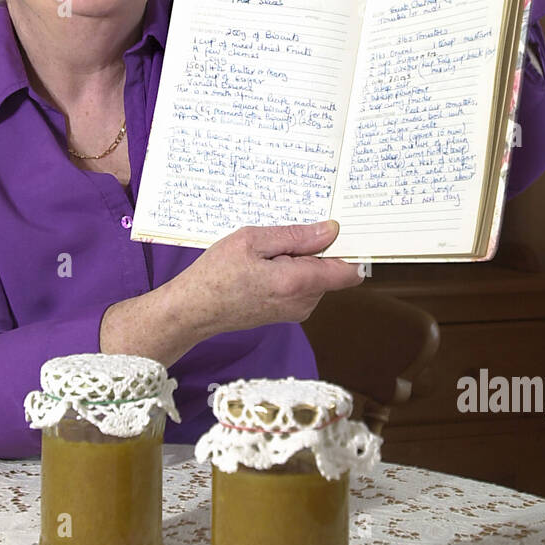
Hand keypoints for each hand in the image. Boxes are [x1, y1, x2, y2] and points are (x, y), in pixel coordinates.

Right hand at [174, 219, 363, 342]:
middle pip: (331, 270)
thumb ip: (296, 236)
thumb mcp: (252, 240)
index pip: (348, 271)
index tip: (340, 232)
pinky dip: (290, 273)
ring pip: (316, 278)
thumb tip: (331, 231)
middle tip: (280, 240)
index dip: (349, 249)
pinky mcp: (287, 314)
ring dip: (300, 262)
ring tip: (265, 255)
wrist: (194, 309)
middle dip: (315, 251)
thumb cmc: (216, 274)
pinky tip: (263, 268)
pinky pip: (302, 287)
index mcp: (297, 282)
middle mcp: (303, 302)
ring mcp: (296, 311)